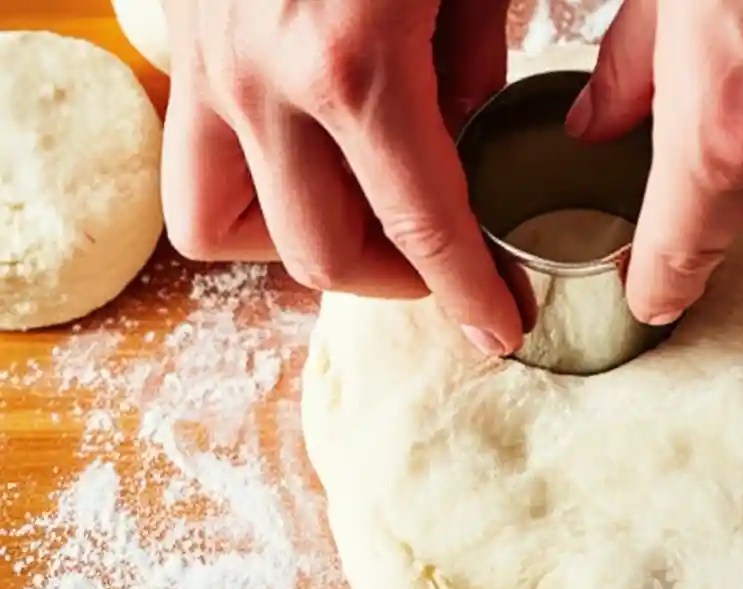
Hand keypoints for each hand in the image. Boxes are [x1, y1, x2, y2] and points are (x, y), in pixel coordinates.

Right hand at [161, 0, 523, 355]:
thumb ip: (477, 50)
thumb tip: (465, 124)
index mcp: (352, 63)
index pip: (421, 225)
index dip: (470, 292)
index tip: (501, 327)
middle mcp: (261, 80)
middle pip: (319, 254)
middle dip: (398, 280)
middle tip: (450, 263)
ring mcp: (203, 65)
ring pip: (214, 229)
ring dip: (298, 243)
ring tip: (364, 216)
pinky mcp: (175, 41)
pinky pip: (187, 160)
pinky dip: (244, 186)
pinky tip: (305, 153)